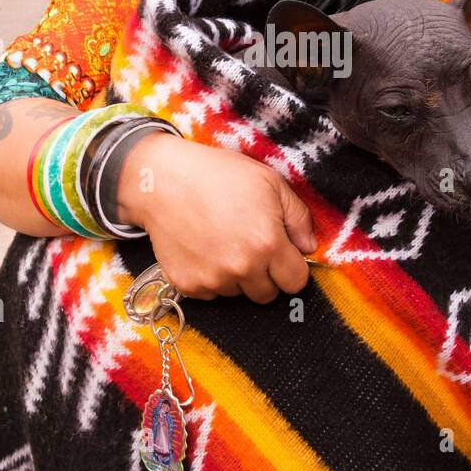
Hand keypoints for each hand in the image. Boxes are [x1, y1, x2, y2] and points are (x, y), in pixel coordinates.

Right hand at [117, 133, 316, 302]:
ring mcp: (212, 280)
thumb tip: (308, 248)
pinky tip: (203, 248)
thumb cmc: (219, 175)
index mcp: (268, 244)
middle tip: (250, 245)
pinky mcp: (188, 285)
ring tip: (223, 241)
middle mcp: (242, 268)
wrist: (162, 180)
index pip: (296, 283)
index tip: (281, 254)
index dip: (291, 267)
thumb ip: (298, 217)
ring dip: (236, 277)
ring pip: (238, 294)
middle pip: (268, 295)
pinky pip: (211, 294)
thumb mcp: (270, 182)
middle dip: (265, 275)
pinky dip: (210, 277)